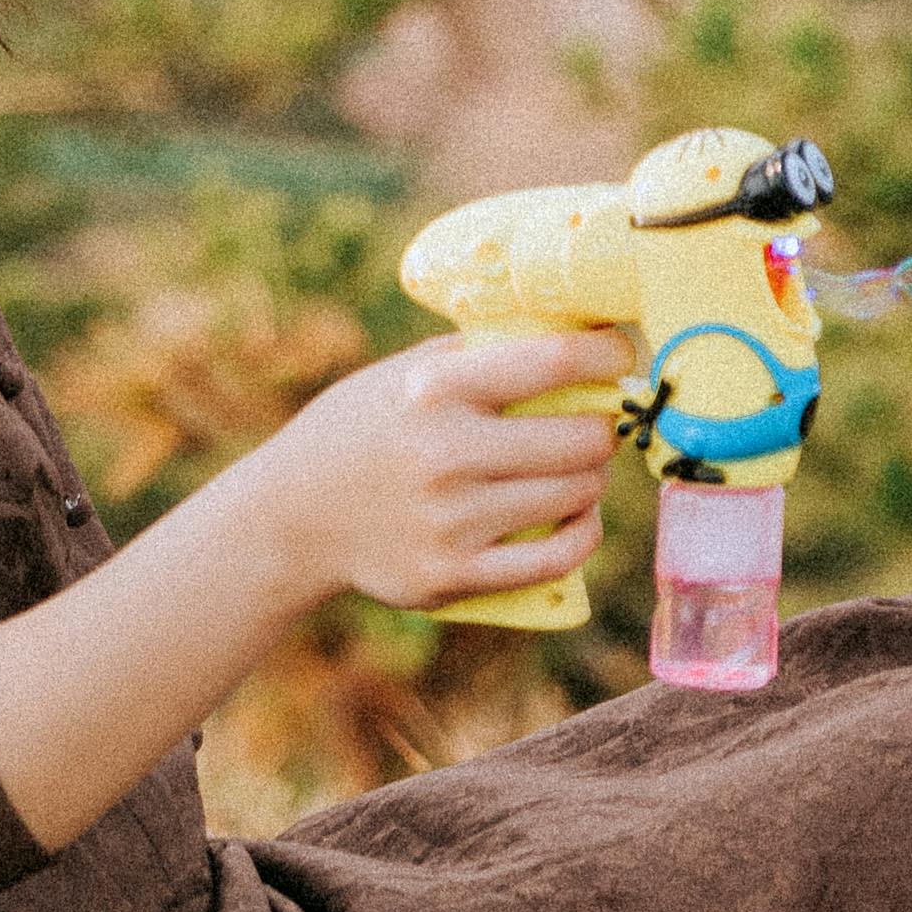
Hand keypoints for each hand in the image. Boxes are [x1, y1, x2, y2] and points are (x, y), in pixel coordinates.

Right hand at [227, 326, 624, 612]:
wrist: (291, 516)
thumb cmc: (358, 430)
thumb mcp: (400, 374)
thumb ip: (475, 357)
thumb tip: (566, 336)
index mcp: (434, 389)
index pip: (555, 362)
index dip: (608, 355)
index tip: (620, 355)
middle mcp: (445, 453)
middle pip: (580, 439)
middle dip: (602, 430)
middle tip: (595, 425)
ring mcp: (451, 520)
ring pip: (576, 496)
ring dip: (591, 480)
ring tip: (575, 469)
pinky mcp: (454, 575)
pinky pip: (556, 558)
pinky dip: (582, 534)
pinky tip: (578, 517)